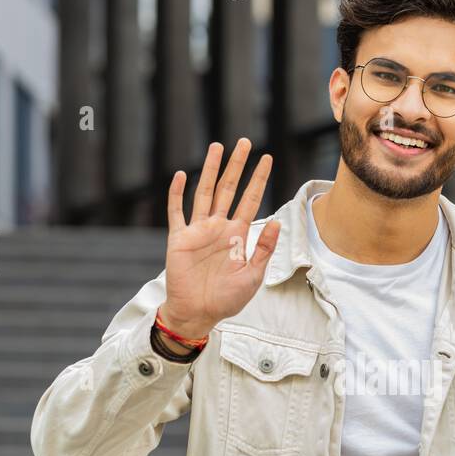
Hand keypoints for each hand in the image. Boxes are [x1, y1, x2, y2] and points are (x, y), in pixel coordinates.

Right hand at [160, 138, 280, 339]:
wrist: (198, 313)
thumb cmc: (227, 299)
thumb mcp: (252, 275)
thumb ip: (263, 248)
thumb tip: (278, 222)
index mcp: (237, 235)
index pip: (250, 200)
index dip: (259, 180)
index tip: (268, 159)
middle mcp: (218, 227)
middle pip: (228, 188)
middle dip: (237, 166)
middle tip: (244, 142)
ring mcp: (198, 231)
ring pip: (204, 192)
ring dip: (210, 170)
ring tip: (217, 147)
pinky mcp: (179, 239)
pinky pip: (177, 212)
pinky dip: (177, 194)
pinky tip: (181, 176)